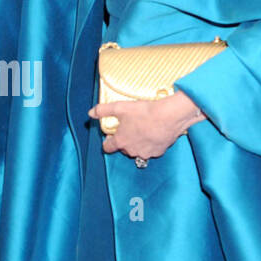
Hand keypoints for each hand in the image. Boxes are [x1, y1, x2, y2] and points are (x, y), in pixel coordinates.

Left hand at [88, 91, 204, 158]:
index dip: (108, 141)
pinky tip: (154, 134)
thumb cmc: (144, 112)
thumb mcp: (120, 107)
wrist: (169, 116)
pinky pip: (151, 150)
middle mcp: (131, 150)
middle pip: (123, 148)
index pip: (108, 147)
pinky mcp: (158, 152)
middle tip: (130, 128)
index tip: (111, 135)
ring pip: (137, 151)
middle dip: (125, 140)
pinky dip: (151, 144)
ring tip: (143, 130)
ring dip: (138, 143)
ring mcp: (145, 153)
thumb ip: (103, 110)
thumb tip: (91, 113)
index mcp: (120, 141)